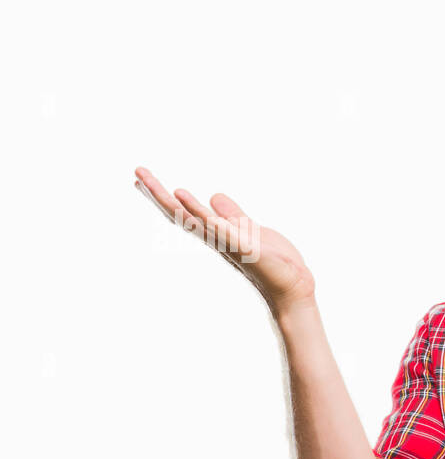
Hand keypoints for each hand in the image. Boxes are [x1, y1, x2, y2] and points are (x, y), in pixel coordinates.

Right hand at [133, 166, 316, 316]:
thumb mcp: (249, 229)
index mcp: (217, 232)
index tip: (140, 178)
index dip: (162, 195)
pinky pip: (227, 233)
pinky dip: (213, 221)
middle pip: (181, 215)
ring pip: (198, 222)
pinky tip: (198, 206)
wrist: (293, 286)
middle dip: (159, 195)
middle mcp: (218, 238)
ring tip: (165, 186)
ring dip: (181, 204)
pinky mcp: (248, 249)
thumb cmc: (273, 262)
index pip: (184, 211)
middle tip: (137, 172)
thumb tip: (213, 196)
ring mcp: (230, 244)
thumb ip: (231, 215)